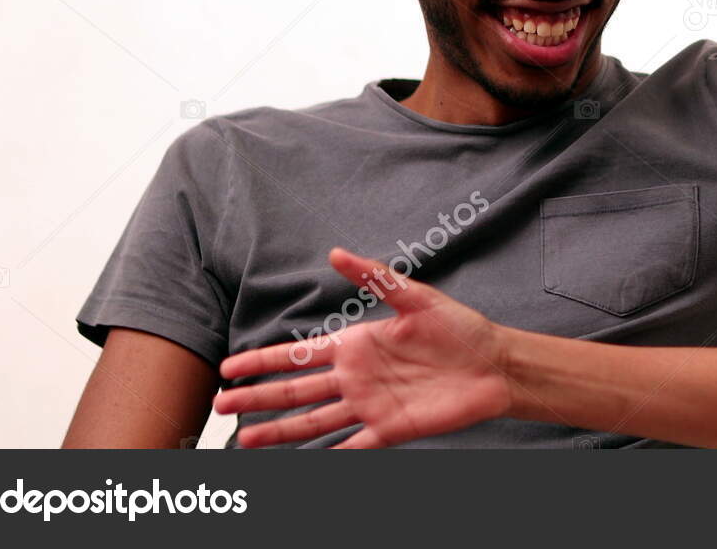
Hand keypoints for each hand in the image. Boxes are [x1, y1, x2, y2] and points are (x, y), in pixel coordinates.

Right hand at [214, 248, 512, 447]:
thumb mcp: (415, 297)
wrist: (495, 362)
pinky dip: (330, 456)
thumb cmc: (459, 328)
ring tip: (246, 441)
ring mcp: (370, 405)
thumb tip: (336, 253)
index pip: (298, 354)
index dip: (263, 362)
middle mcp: (356, 378)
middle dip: (257, 399)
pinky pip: (354, 447)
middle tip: (221, 406)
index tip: (228, 368)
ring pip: (314, 422)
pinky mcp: (391, 429)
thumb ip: (375, 276)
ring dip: (280, 432)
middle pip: (296, 392)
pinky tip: (304, 463)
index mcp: (356, 345)